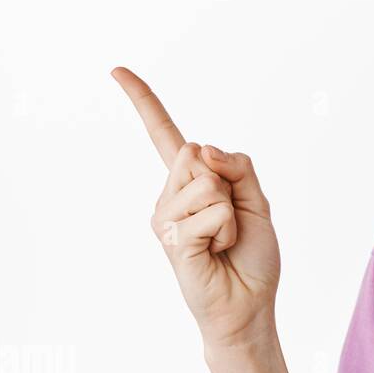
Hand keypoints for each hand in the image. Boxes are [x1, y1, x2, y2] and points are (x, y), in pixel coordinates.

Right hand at [112, 66, 280, 349]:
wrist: (248, 303)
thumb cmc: (251, 254)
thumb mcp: (257, 200)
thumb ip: (238, 166)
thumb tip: (203, 149)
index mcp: (189, 181)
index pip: (163, 134)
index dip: (143, 101)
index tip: (117, 70)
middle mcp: (168, 196)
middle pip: (201, 155)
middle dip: (231, 184)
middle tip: (231, 222)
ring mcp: (165, 218)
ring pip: (208, 184)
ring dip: (231, 213)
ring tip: (224, 240)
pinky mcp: (171, 240)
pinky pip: (213, 213)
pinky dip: (228, 231)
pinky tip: (217, 252)